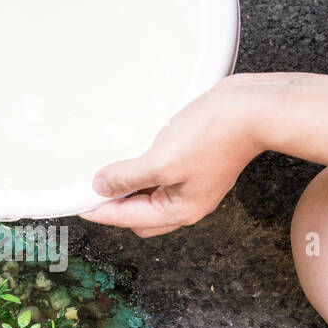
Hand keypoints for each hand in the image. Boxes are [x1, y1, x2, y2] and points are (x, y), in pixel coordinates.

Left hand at [80, 76, 268, 236]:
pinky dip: (144, 170)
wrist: (252, 108)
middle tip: (91, 187)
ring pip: (151, 195)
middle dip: (114, 205)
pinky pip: (162, 176)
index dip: (100, 210)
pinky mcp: (197, 164)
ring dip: (129, 186)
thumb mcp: (161, 161)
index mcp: (180, 211)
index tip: (76, 202)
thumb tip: (102, 187)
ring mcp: (194, 184)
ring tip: (110, 170)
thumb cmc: (215, 136)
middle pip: (139, 215)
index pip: (128, 219)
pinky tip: (135, 155)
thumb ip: (128, 177)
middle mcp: (188, 203)